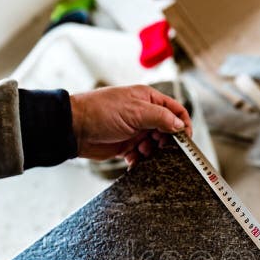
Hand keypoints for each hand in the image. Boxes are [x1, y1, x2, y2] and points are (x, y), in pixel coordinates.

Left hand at [70, 85, 191, 164]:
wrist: (74, 128)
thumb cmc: (100, 112)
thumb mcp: (136, 111)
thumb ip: (161, 118)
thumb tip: (180, 125)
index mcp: (148, 100)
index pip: (175, 111)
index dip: (183, 125)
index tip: (186, 140)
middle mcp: (143, 114)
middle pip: (167, 131)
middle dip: (166, 142)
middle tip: (159, 147)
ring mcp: (135, 130)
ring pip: (155, 146)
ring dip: (152, 152)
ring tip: (140, 151)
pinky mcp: (126, 145)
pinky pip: (141, 156)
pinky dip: (139, 160)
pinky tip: (131, 159)